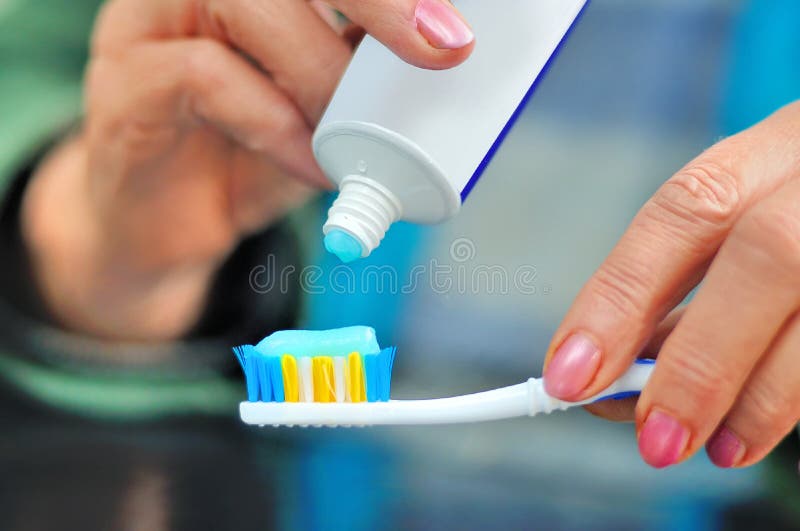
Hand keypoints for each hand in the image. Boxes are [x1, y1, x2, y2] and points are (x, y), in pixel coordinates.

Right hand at [22, 0, 473, 339]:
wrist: (161, 229)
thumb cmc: (244, 161)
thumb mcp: (319, 119)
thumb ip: (361, 86)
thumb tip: (441, 64)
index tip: (451, 22)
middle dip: (375, 2)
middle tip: (443, 45)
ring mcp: (150, 28)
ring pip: (242, 0)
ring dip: (320, 66)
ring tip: (355, 130)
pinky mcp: (125, 88)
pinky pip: (202, 76)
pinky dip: (274, 122)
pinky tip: (310, 162)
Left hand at [542, 101, 799, 468]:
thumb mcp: (747, 222)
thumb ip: (687, 290)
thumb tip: (615, 374)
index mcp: (776, 149)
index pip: (685, 211)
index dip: (619, 297)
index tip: (570, 375)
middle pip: (765, 255)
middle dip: (700, 360)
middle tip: (655, 439)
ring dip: (763, 396)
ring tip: (721, 449)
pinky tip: (764, 427)